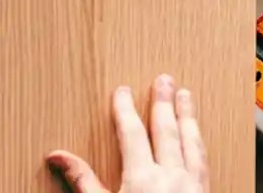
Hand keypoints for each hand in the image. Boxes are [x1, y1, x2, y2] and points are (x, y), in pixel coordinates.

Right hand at [47, 75, 206, 192]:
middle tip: (164, 80)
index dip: (125, 109)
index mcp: (143, 178)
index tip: (123, 91)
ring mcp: (194, 187)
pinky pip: (204, 162)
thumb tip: (58, 156)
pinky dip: (200, 144)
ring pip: (192, 142)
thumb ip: (83, 181)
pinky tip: (199, 140)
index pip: (133, 133)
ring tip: (187, 97)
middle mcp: (172, 177)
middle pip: (168, 130)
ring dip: (189, 117)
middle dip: (163, 103)